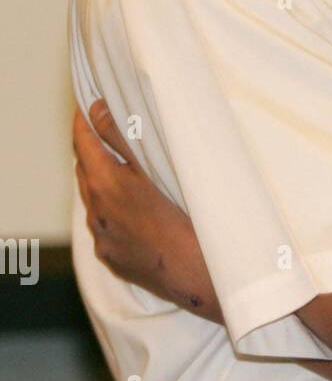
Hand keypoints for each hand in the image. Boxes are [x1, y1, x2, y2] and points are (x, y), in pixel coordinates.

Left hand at [72, 102, 219, 319]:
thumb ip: (124, 137)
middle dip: (93, 150)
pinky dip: (112, 211)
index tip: (87, 105)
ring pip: (94, 201)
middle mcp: (97, 213)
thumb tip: (98, 110)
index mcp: (107, 186)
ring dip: (102, 183)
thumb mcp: (157, 168)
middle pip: (85, 172)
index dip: (83, 122)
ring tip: (124, 171)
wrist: (199, 275)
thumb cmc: (189, 219)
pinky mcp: (113, 259)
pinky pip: (104, 227)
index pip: (83, 144)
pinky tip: (135, 211)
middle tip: (108, 132)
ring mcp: (103, 239)